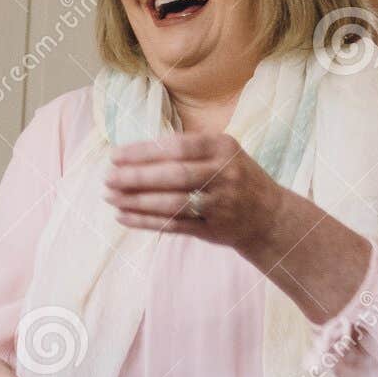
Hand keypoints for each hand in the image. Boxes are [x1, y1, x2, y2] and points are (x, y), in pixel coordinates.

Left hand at [105, 132, 285, 254]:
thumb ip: (187, 150)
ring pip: (172, 203)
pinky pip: (175, 225)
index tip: (115, 156)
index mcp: (223, 148)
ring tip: (111, 198)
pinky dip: (146, 222)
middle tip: (108, 178)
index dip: (143, 152)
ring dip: (137, 202)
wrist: (269, 215)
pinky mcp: (214, 229)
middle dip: (136, 178)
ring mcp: (221, 204)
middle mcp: (224, 174)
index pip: (177, 147)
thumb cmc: (235, 176)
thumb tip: (133, 153)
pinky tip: (124, 217)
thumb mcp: (222, 151)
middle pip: (174, 175)